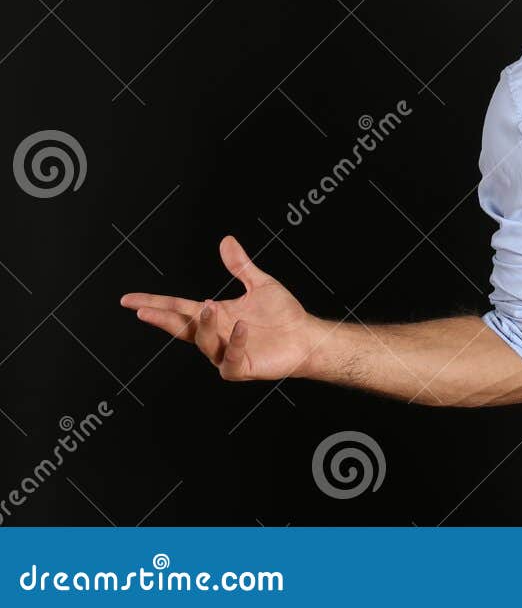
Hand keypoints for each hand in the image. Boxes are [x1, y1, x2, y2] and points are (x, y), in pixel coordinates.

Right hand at [120, 236, 318, 380]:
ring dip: (204, 325)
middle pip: (181, 328)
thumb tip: (226, 240)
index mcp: (215, 316)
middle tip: (144, 311)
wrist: (306, 336)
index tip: (128, 300)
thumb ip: (240, 265)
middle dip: (161, 320)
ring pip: (204, 343)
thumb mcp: (259, 284)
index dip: (154, 304)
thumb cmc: (283, 314)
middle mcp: (216, 335)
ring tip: (210, 305)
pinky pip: (230, 360)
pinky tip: (241, 327)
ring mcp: (226, 354)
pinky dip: (234, 343)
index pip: (177, 309)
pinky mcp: (242, 368)